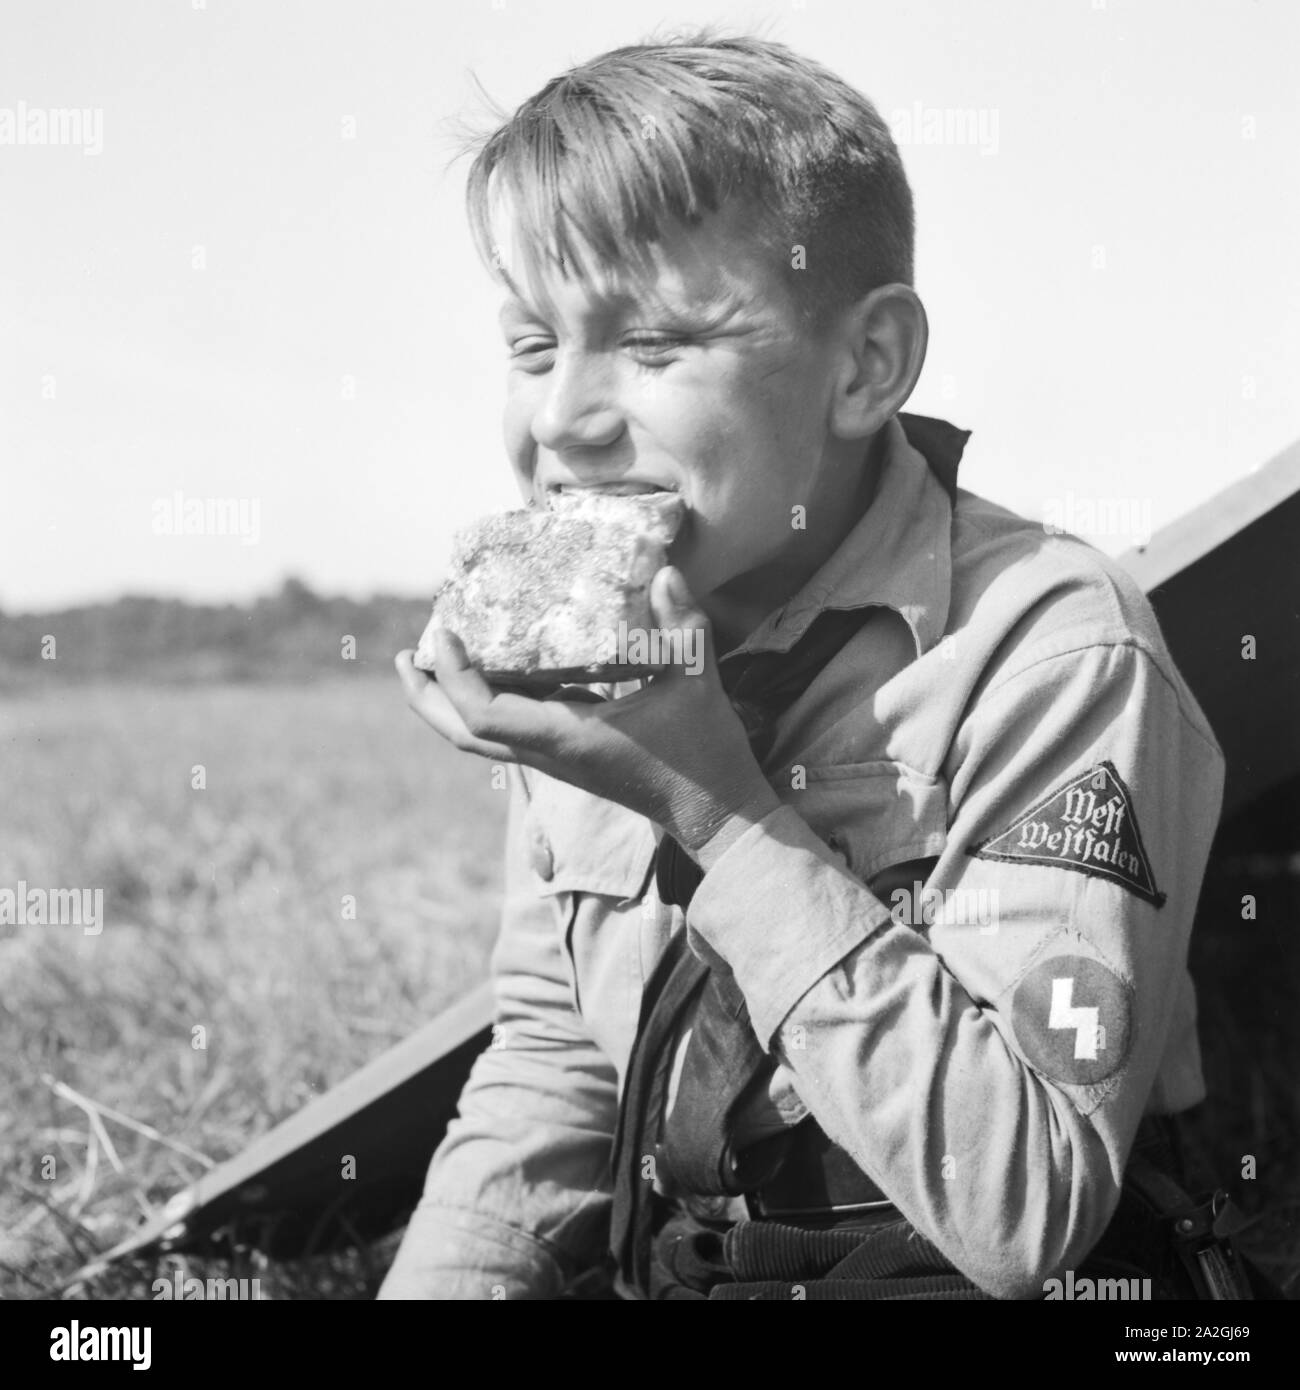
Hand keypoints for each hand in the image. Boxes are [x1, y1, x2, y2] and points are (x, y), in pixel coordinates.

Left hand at [395, 567, 780, 852]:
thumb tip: (664, 572)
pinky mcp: (568, 755)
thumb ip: (682, 626)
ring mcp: (556, 757)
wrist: (713, 813)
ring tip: (434, 657)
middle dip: (426, 697)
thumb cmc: (704, 752)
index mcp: (568, 737)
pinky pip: (510, 729)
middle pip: (463, 734)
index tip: (445, 632)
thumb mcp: (696, 682)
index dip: (455, 675)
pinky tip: (498, 666)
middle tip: (405, 656)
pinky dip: (489, 701)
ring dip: (450, 701)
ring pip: (481, 736)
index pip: (484, 714)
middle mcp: (550, 752)